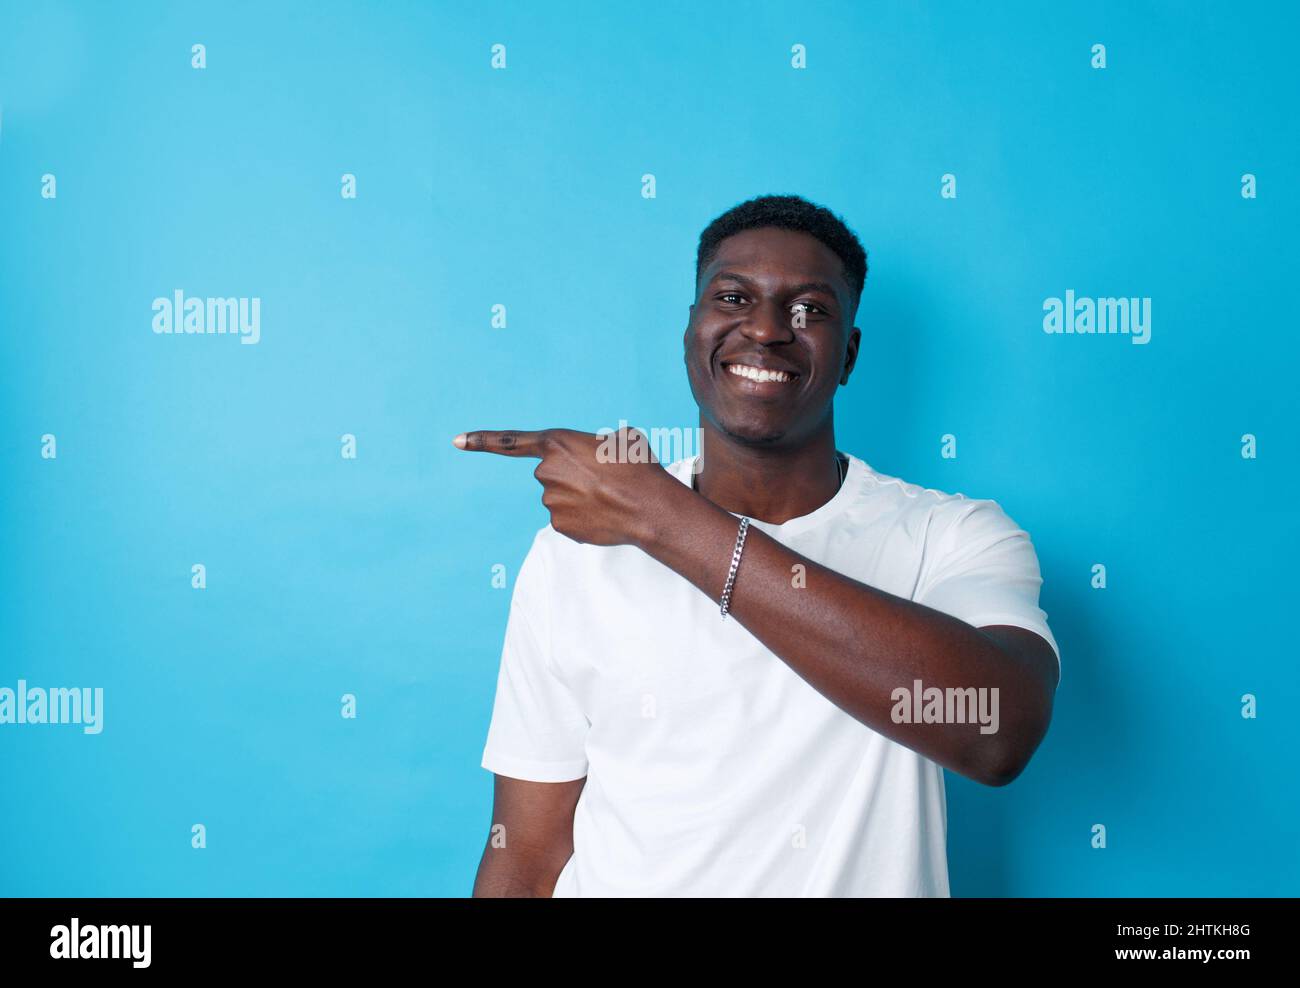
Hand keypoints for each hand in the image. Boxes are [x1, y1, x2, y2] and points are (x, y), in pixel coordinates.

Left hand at [452, 426, 681, 546]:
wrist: (648, 506)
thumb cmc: (638, 467)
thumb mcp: (618, 440)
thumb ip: (592, 446)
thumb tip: (593, 463)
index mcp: (556, 443)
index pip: (510, 442)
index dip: (482, 441)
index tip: (457, 441)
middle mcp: (545, 472)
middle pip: (550, 474)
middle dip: (571, 477)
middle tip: (602, 479)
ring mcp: (549, 502)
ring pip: (559, 498)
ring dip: (580, 498)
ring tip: (608, 497)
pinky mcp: (558, 526)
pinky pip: (566, 520)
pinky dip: (583, 518)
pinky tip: (602, 515)